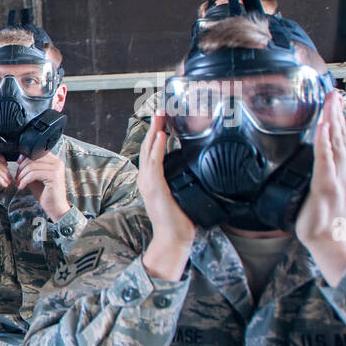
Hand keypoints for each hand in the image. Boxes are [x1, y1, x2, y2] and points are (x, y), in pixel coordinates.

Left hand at [15, 151, 70, 220]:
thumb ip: (30, 167)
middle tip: (16, 177)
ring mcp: (56, 169)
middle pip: (33, 158)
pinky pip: (33, 174)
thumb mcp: (35, 177)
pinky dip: (24, 180)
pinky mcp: (54, 177)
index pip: (37, 151)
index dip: (25, 156)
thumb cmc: (45, 193)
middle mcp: (57, 162)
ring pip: (32, 166)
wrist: (55, 207)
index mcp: (54, 160)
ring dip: (21, 175)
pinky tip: (22, 186)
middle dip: (21, 167)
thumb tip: (20, 159)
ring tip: (18, 183)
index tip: (18, 164)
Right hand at [139, 112, 195, 280]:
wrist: (172, 238)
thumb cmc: (179, 219)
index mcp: (152, 179)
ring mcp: (149, 183)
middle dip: (153, 126)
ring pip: (149, 152)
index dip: (156, 132)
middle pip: (147, 146)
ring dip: (154, 132)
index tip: (163, 116)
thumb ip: (185, 178)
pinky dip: (155, 150)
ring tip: (159, 115)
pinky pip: (154, 165)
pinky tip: (159, 137)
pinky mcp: (155, 189)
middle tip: (160, 107)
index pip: (152, 150)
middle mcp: (146, 178)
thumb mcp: (182, 193)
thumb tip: (199, 164)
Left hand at [295, 92, 345, 285]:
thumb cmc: (334, 220)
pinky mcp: (326, 186)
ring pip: (336, 143)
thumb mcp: (343, 195)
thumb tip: (337, 170)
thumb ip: (341, 178)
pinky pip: (325, 160)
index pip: (344, 140)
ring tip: (328, 103)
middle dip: (337, 114)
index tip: (335, 103)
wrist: (333, 241)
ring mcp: (338, 178)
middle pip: (342, 137)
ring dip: (331, 121)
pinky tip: (322, 128)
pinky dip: (324, 142)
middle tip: (332, 94)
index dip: (340, 120)